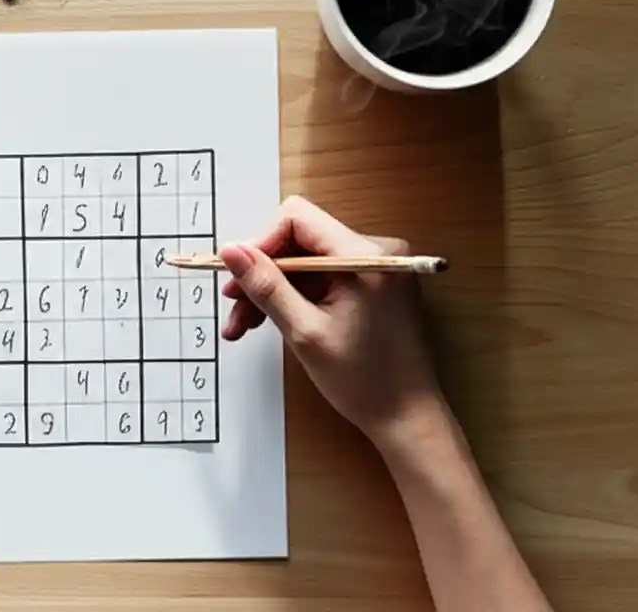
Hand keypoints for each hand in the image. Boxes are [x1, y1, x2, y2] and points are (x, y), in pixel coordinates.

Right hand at [219, 196, 445, 447]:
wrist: (407, 417)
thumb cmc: (366, 381)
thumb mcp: (304, 332)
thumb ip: (266, 286)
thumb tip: (231, 250)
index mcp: (365, 255)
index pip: (297, 219)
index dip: (260, 243)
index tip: (237, 277)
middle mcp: (374, 251)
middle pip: (298, 241)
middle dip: (261, 274)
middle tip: (233, 308)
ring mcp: (373, 268)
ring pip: (304, 263)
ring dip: (272, 290)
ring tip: (243, 326)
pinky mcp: (370, 285)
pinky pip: (320, 278)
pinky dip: (293, 298)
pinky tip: (268, 322)